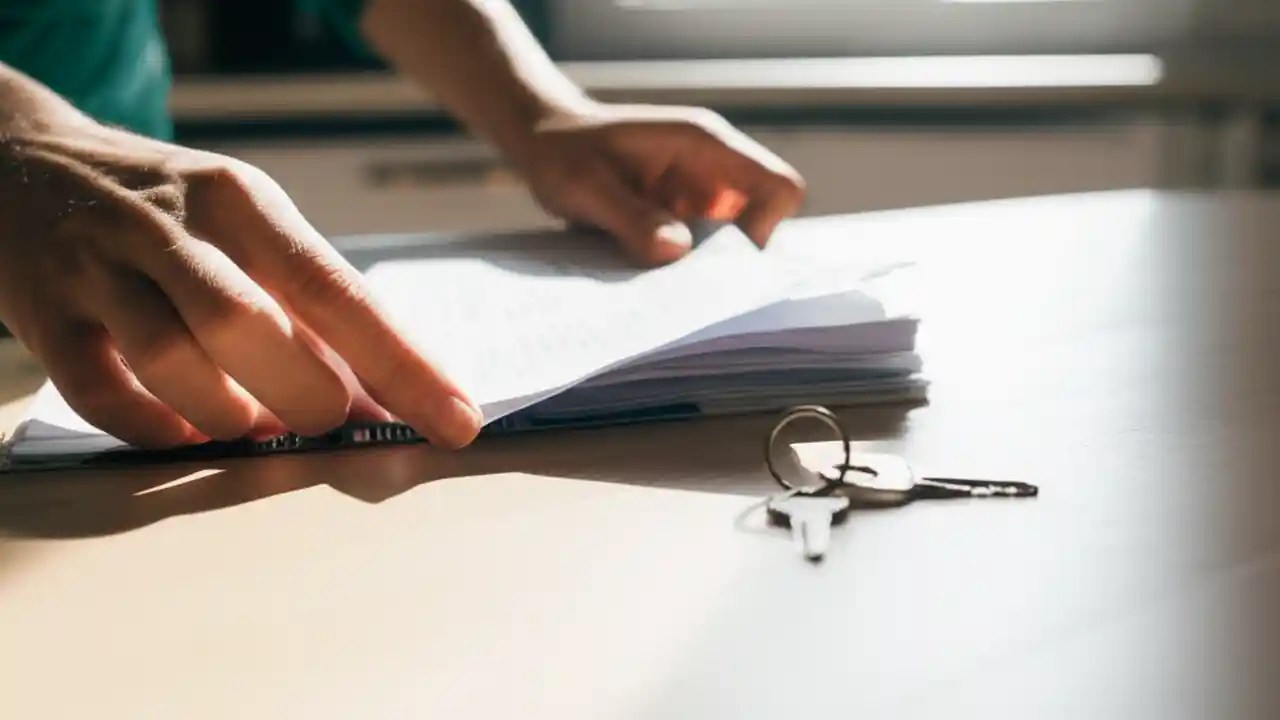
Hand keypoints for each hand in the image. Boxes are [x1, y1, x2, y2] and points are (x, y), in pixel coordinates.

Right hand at [0, 106, 482, 448]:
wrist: (23, 166)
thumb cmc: (172, 217)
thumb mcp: (245, 230)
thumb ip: (307, 309)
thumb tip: (384, 400)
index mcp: (245, 202)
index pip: (338, 290)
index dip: (403, 364)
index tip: (456, 420)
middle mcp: (173, 227)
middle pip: (250, 324)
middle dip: (308, 392)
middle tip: (332, 421)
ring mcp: (99, 268)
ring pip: (174, 359)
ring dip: (231, 413)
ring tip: (255, 424)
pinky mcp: (44, 314)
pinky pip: (101, 393)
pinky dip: (156, 429)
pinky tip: (188, 431)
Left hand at [512, 103, 805, 265]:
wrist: (542, 142)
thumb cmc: (562, 151)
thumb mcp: (586, 186)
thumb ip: (630, 217)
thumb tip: (677, 251)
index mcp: (704, 145)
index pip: (777, 187)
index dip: (763, 229)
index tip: (716, 260)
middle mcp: (712, 169)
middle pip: (761, 223)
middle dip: (728, 261)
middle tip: (680, 286)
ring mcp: (700, 194)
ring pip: (731, 243)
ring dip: (701, 268)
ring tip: (655, 282)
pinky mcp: (682, 216)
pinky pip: (700, 250)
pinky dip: (680, 269)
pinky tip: (643, 276)